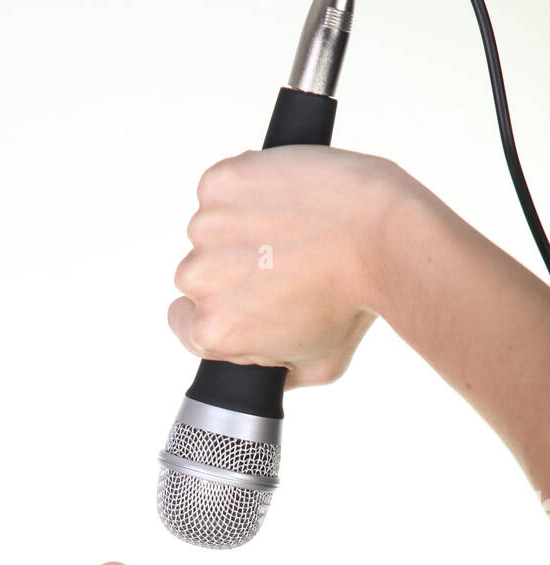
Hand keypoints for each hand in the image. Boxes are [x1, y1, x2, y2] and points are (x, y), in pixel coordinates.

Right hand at [168, 145, 399, 389]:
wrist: (381, 237)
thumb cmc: (355, 303)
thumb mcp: (320, 366)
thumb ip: (280, 377)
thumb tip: (267, 374)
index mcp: (213, 331)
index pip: (187, 322)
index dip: (221, 309)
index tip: (249, 295)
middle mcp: (199, 280)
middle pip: (197, 274)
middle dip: (230, 268)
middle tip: (282, 262)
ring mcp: (207, 227)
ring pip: (211, 229)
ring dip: (240, 227)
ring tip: (292, 229)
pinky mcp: (221, 183)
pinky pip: (221, 187)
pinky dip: (247, 188)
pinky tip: (286, 200)